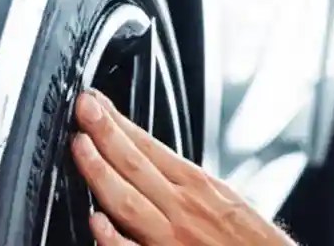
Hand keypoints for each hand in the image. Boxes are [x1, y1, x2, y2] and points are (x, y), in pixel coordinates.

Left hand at [71, 90, 297, 245]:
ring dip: (101, 172)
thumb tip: (151, 161)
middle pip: (136, 165)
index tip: (96, 103)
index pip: (149, 146)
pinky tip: (96, 223)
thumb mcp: (228, 200)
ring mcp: (173, 240)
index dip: (119, 123)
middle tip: (83, 108)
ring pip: (128, 203)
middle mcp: (184, 209)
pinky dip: (114, 239)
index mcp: (198, 186)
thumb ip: (188, 183)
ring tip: (79, 147)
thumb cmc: (254, 244)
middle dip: (106, 133)